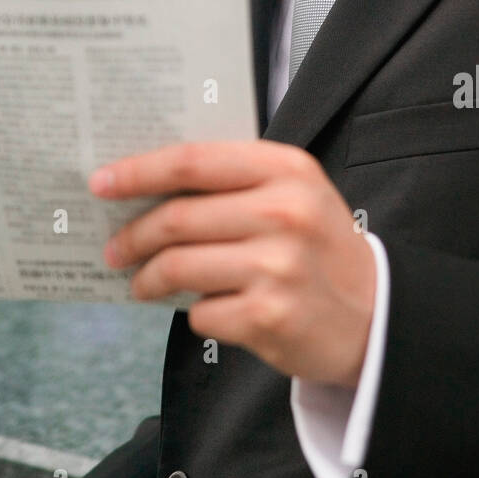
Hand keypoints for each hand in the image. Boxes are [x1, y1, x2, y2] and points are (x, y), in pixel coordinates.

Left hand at [88, 140, 375, 387]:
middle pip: (177, 218)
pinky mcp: (269, 316)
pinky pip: (200, 313)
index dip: (139, 171)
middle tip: (114, 247)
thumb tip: (148, 185)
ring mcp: (277, 266)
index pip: (193, 162)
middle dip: (133, 235)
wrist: (376, 314)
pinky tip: (204, 308)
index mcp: (286, 170)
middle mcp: (283, 213)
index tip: (102, 182)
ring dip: (148, 279)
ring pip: (178, 268)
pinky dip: (193, 313)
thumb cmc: (319, 247)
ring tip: (142, 283)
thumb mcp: (294, 193)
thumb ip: (234, 181)